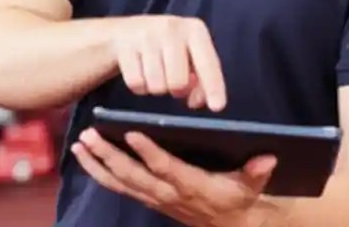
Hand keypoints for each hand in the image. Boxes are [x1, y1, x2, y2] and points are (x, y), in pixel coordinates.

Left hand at [72, 127, 276, 226]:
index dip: (149, 152)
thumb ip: (257, 171)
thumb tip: (268, 157)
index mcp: (191, 186)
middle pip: (132, 175)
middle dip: (109, 155)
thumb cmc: (239, 198)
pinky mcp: (148, 199)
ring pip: (119, 182)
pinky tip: (87, 158)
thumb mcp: (252, 184)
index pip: (166, 168)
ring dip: (97, 164)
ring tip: (80, 144)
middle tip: (90, 135)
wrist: (231, 225)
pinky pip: (119, 187)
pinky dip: (101, 173)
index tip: (132, 132)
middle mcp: (167, 194)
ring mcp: (155, 199)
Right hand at [113, 15, 226, 110]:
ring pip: (157, 86)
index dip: (213, 87)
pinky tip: (139, 71)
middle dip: (175, 89)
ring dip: (155, 87)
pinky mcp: (124, 46)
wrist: (123, 33)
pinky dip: (139, 86)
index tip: (217, 107)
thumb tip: (197, 101)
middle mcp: (172, 28)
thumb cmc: (164, 48)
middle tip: (170, 78)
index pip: (208, 63)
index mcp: (194, 30)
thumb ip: (201, 79)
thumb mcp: (187, 56)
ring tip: (153, 72)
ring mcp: (146, 35)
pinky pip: (136, 84)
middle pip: (179, 82)